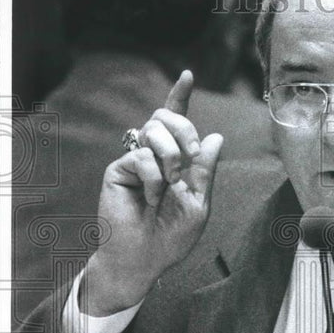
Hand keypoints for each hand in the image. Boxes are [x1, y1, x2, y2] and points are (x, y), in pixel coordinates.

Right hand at [82, 70, 222, 314]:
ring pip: (153, 129)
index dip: (180, 96)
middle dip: (184, 130)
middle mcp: (153, 155)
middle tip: (190, 158)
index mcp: (175, 160)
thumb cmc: (171, 236)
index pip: (177, 122)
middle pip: (165, 117)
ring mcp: (134, 160)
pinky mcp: (118, 169)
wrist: (145, 258)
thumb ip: (205, 170)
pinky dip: (154, 177)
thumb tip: (215, 136)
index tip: (188, 75)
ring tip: (171, 184)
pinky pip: (141, 155)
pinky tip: (153, 197)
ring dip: (171, 155)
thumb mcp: (198, 202)